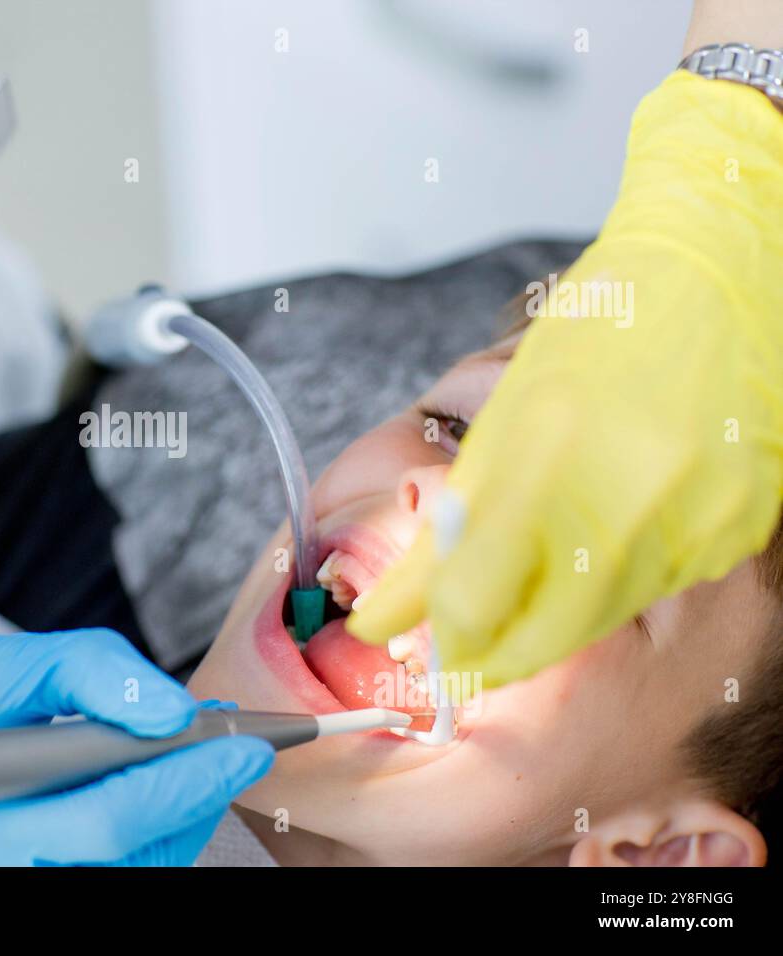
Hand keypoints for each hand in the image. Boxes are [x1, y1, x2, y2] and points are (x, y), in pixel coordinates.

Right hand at [0, 625, 272, 864]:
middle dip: (195, 800)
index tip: (246, 741)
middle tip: (235, 745)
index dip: (185, 784)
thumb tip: (172, 709)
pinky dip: (144, 827)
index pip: (107, 823)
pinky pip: (101, 867)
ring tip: (198, 756)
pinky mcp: (14, 871)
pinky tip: (155, 780)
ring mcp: (1, 877)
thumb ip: (91, 675)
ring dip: (175, 817)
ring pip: (122, 870)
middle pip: (126, 859)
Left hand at [351, 71, 782, 685]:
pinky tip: (616, 523)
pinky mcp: (736, 533)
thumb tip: (386, 608)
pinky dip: (619, 576)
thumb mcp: (504, 419)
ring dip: (554, 611)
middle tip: (462, 641)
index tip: (412, 633)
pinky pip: (657, 588)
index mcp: (542, 462)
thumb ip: (449, 520)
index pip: (469, 602)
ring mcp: (688, 525)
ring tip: (542, 553)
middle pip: (536, 641)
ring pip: (597, 621)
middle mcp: (621, 505)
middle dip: (489, 650)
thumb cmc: (600, 337)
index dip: (437, 634)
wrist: (720, 280)